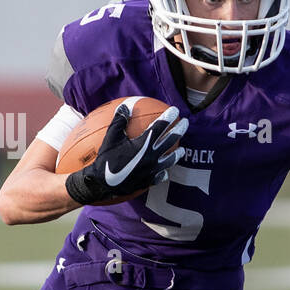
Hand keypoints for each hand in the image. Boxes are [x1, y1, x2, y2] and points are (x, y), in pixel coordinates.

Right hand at [65, 103, 186, 204]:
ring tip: (182, 150)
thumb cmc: (106, 158)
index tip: (175, 110)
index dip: (169, 117)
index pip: (160, 126)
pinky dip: (163, 172)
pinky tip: (165, 172)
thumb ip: (119, 120)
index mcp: (144, 143)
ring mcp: (153, 169)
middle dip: (180, 129)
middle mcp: (152, 156)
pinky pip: (160, 176)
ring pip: (170, 160)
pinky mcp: (149, 181)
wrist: (103, 183)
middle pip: (171, 140)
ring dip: (178, 154)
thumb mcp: (111, 136)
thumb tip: (125, 106)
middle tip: (186, 122)